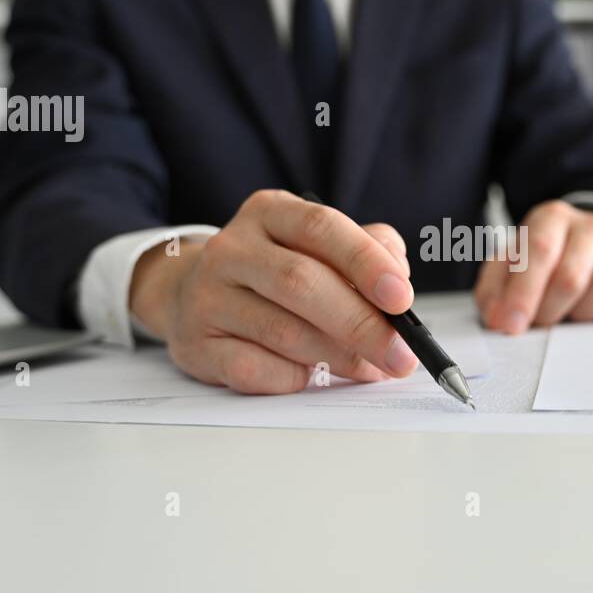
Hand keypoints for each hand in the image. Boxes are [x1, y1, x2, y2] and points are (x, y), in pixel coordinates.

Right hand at [129, 189, 418, 392]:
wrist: (191, 294)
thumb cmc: (275, 272)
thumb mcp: (318, 246)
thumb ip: (367, 252)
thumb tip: (398, 281)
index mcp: (268, 213)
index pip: (321, 227)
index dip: (366, 262)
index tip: (402, 298)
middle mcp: (232, 249)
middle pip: (301, 282)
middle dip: (361, 323)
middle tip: (401, 354)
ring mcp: (207, 297)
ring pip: (283, 332)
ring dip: (339, 357)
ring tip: (371, 369)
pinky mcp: (197, 345)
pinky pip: (254, 369)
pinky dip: (294, 378)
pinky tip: (313, 376)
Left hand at [474, 199, 592, 332]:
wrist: (584, 258)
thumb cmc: (542, 268)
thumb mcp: (508, 272)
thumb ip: (493, 294)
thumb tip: (499, 319)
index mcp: (553, 218)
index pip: (540, 251)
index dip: (523, 293)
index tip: (510, 325)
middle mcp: (592, 226)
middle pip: (571, 276)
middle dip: (548, 311)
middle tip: (540, 324)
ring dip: (582, 313)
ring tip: (570, 313)